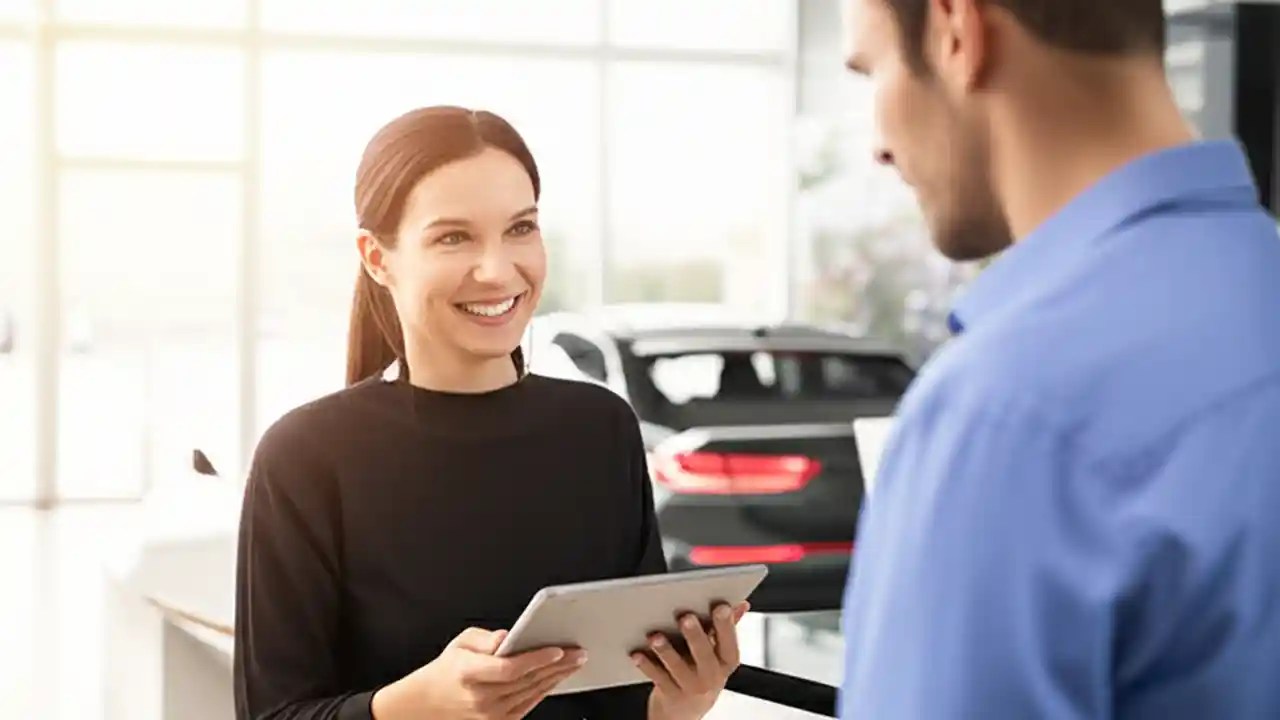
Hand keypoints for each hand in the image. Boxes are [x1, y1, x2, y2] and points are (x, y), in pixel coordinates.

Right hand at [371, 627, 586, 719]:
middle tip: (579, 652)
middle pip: (528, 680)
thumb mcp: (460, 643)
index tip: (557, 649)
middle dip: (558, 665)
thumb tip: (507, 638)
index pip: (509, 668)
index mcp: (469, 673)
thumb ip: (484, 639)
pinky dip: (545, 690)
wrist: (429, 704)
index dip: (536, 659)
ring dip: (557, 677)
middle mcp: (481, 698)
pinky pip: (528, 704)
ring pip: (532, 693)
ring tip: (575, 662)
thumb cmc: (448, 670)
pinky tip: (557, 678)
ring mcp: (491, 714)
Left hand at [632, 602, 749, 719]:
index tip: (721, 607)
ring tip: (656, 637)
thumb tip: (741, 605)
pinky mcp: (670, 696)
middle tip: (685, 617)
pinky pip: (658, 678)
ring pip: (678, 668)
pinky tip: (638, 654)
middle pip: (704, 655)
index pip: (730, 642)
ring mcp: (691, 688)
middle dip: (695, 635)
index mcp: (726, 662)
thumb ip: (726, 629)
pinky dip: (647, 665)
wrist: (685, 714)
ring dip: (666, 651)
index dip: (727, 625)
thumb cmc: (702, 677)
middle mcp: (711, 677)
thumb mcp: (718, 656)